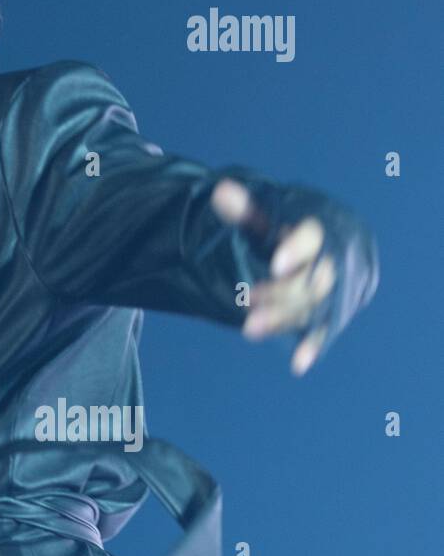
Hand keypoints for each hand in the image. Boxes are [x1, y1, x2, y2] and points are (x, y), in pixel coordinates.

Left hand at [211, 177, 336, 375]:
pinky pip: (325, 330)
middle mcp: (333, 262)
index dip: (296, 251)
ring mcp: (335, 290)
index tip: (277, 264)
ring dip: (284, 319)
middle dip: (280, 294)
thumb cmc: (288, 230)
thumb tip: (220, 191)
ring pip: (313, 307)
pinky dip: (312, 346)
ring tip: (249, 329)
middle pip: (310, 280)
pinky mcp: (333, 313)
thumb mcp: (269, 218)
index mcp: (319, 232)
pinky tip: (298, 364)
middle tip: (245, 302)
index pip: (312, 240)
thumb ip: (247, 211)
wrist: (330, 248)